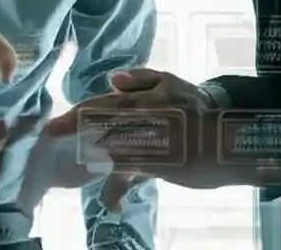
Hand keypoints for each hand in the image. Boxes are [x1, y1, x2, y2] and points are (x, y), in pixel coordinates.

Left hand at [0, 69, 280, 213]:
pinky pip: (132, 176)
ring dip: (90, 157)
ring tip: (76, 164)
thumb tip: (114, 78)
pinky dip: (116, 188)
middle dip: (71, 131)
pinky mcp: (162, 164)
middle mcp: (146, 116)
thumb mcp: (174, 85)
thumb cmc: (198, 110)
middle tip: (46, 139)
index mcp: (146, 96)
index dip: (74, 115)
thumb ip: (143, 80)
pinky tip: (111, 202)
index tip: (49, 126)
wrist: (234, 137)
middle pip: (99, 123)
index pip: (101, 104)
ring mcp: (153, 140)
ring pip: (111, 149)